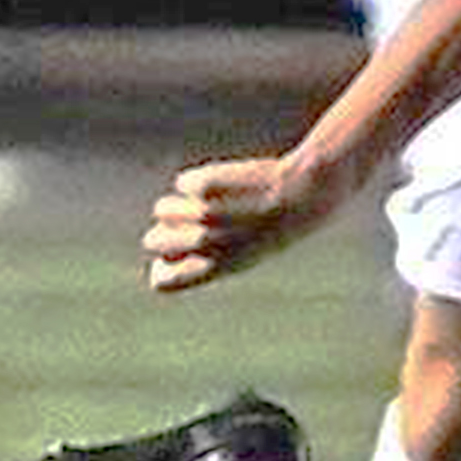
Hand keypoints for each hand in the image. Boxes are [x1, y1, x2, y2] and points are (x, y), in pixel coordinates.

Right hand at [144, 154, 346, 294]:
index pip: (162, 281)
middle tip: (196, 221)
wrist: (308, 194)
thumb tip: (162, 260)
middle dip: (166, 229)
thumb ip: (201, 260)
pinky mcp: (207, 186)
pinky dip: (199, 179)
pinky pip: (184, 182)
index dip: (163, 267)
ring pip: (162, 208)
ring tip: (212, 201)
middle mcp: (209, 244)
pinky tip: (227, 183)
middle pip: (152, 241)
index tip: (176, 257)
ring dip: (178, 203)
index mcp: (218, 267)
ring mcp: (207, 214)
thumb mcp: (242, 253)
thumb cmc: (275, 227)